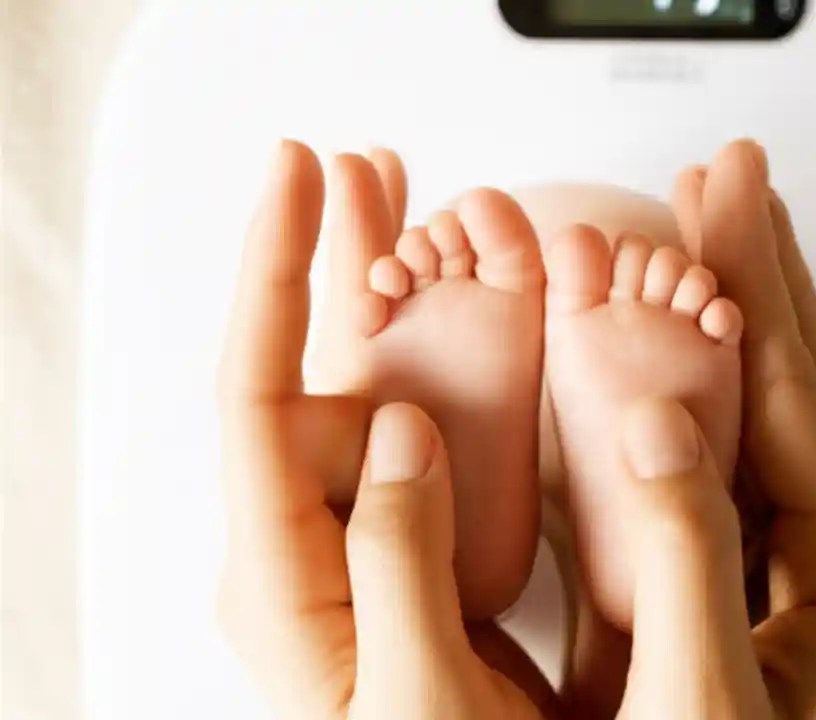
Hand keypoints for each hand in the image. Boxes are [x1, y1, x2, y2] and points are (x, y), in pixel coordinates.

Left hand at [215, 141, 555, 718]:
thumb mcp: (416, 696)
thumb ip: (398, 563)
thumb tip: (399, 431)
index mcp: (280, 581)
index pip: (257, 400)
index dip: (274, 275)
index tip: (299, 182)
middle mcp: (305, 543)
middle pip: (306, 370)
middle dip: (332, 260)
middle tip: (361, 169)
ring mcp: (360, 536)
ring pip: (365, 389)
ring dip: (388, 299)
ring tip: (416, 217)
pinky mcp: (411, 539)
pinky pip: (421, 431)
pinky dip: (444, 361)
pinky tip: (463, 316)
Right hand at [565, 140, 815, 718]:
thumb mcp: (701, 703)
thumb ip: (684, 559)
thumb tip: (654, 418)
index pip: (804, 397)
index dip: (758, 287)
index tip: (726, 199)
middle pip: (808, 381)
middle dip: (765, 273)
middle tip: (731, 182)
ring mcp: (811, 575)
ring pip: (779, 411)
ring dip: (743, 315)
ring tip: (712, 235)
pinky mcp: (761, 587)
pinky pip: (740, 460)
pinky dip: (709, 387)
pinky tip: (681, 349)